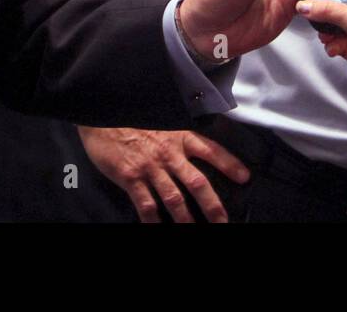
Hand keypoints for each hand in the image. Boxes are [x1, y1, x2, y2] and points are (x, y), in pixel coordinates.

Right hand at [78, 126, 249, 222]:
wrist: (102, 114)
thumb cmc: (132, 118)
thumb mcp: (162, 120)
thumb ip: (178, 137)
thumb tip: (192, 151)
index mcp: (179, 136)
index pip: (211, 150)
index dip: (230, 164)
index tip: (245, 177)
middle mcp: (169, 153)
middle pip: (197, 182)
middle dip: (212, 205)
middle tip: (222, 222)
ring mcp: (150, 167)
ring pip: (174, 198)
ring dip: (186, 219)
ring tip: (194, 232)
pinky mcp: (131, 178)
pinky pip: (146, 205)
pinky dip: (153, 221)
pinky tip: (157, 230)